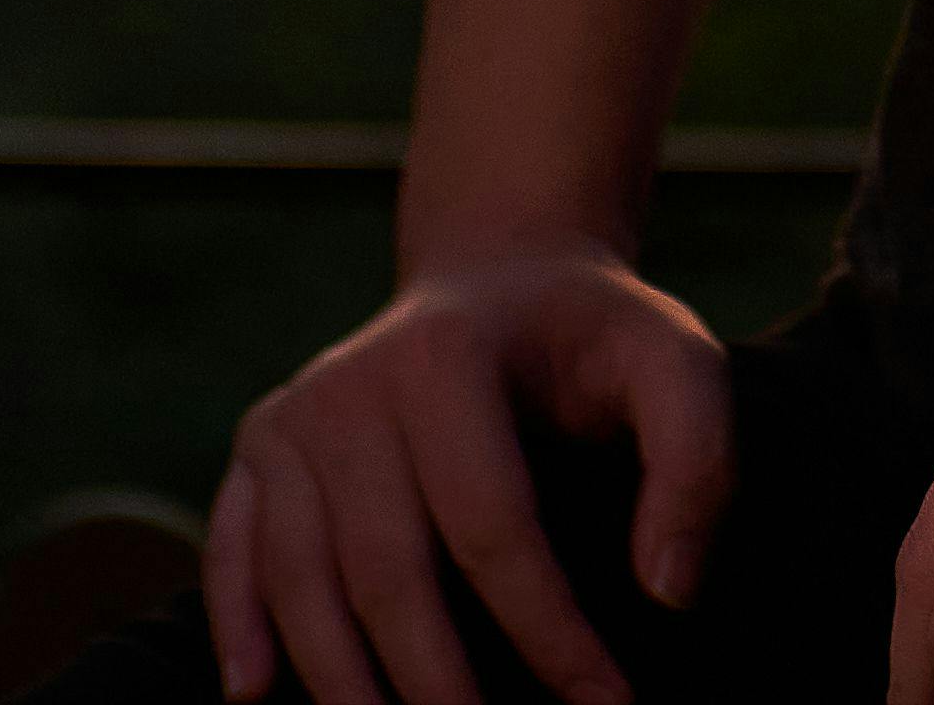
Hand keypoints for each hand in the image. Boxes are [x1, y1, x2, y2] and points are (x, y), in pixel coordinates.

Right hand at [209, 238, 730, 704]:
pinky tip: (256, 696)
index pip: (493, 530)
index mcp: (447, 358)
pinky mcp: (263, 441)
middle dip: (438, 684)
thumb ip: (697, 464)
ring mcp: (294, 414)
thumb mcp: (675, 365)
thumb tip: (667, 592)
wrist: (503, 271)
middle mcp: (351, 385)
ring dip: (341, 683)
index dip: (550, 633)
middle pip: (385, 569)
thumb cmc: (595, 337)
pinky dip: (240, 623)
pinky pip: (236, 546)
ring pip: (302, 578)